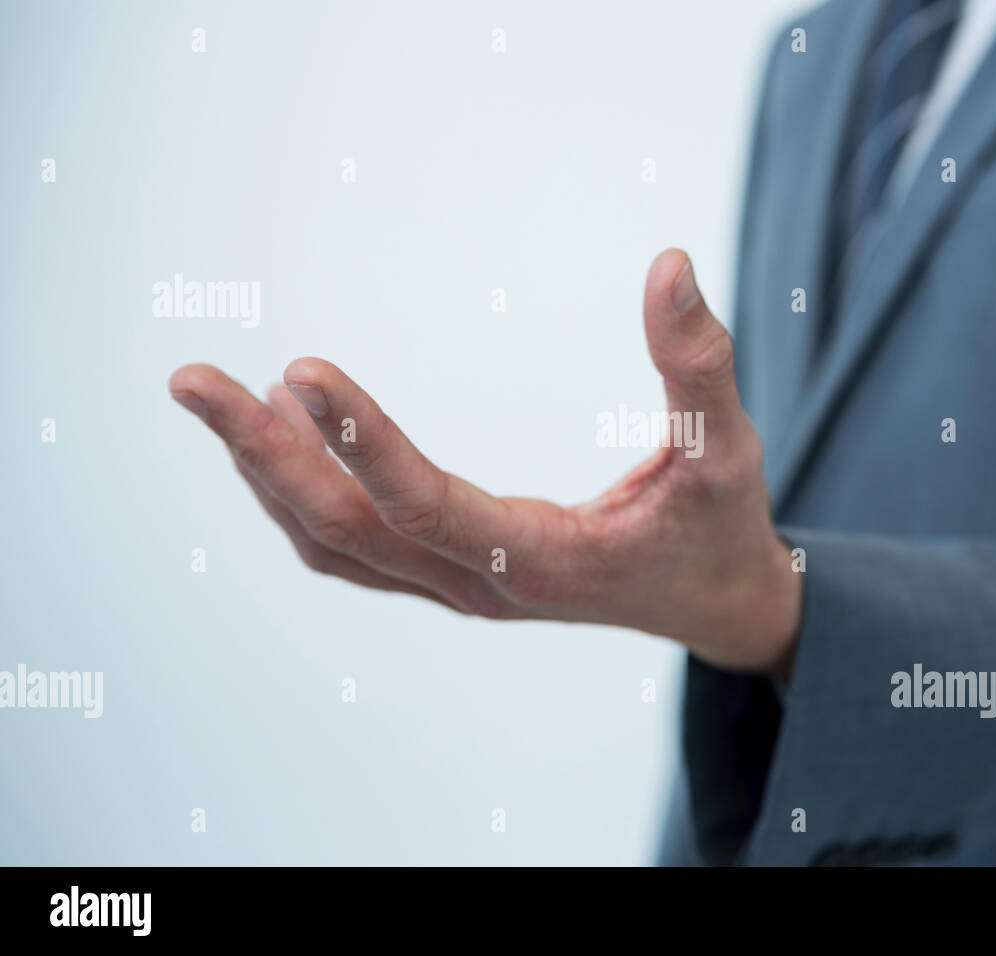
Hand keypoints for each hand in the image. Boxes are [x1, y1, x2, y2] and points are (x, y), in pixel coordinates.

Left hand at [168, 249, 801, 674]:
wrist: (716, 605)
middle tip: (192, 380)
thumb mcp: (727, 450)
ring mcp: (460, 590)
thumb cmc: (721, 529)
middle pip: (345, 532)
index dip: (362, 443)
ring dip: (271, 476)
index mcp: (544, 562)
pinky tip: (285, 440)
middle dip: (264, 456)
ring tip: (221, 398)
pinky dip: (303, 500)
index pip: (429, 508)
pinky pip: (355, 550)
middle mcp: (483, 587)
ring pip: (337, 546)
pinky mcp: (453, 578)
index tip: (300, 370)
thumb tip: (672, 265)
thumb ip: (698, 364)